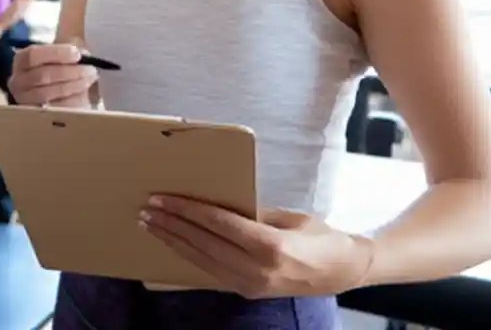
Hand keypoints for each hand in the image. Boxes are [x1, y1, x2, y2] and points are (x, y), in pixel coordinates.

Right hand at [8, 43, 97, 107]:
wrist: (62, 94)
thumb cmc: (61, 69)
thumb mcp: (64, 55)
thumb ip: (70, 50)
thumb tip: (84, 53)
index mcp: (21, 62)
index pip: (32, 55)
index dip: (57, 53)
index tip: (77, 54)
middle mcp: (18, 82)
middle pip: (42, 75)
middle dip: (70, 71)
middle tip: (90, 69)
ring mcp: (26, 102)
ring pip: (49, 94)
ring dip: (74, 85)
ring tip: (89, 80)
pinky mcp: (38, 118)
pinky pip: (57, 110)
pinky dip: (74, 101)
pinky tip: (85, 95)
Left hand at [140, 195, 375, 298]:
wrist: (343, 273)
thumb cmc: (321, 237)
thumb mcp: (290, 217)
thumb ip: (254, 212)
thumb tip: (219, 201)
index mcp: (271, 246)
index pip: (218, 224)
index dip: (187, 210)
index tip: (163, 199)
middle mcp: (258, 269)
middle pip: (203, 243)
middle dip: (172, 225)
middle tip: (147, 209)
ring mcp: (251, 284)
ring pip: (201, 260)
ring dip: (173, 241)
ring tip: (151, 225)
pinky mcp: (247, 290)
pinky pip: (210, 271)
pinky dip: (188, 256)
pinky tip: (173, 244)